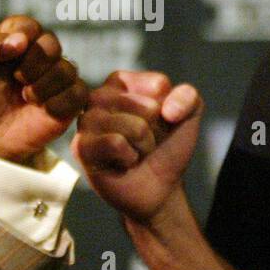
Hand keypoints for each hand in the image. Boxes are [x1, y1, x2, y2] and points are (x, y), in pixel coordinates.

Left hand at [0, 16, 87, 163]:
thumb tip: (21, 40)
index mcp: (17, 41)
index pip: (28, 27)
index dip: (21, 38)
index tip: (5, 56)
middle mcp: (41, 55)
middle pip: (51, 44)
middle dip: (34, 62)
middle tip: (18, 78)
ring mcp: (57, 77)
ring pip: (67, 69)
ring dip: (44, 85)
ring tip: (26, 98)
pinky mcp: (70, 100)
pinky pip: (78, 93)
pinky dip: (59, 102)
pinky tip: (43, 110)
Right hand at [72, 70, 202, 223]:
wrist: (159, 188)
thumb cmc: (167, 146)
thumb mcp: (188, 114)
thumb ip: (188, 96)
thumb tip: (169, 110)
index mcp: (120, 81)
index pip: (158, 85)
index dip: (169, 109)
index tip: (158, 123)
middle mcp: (99, 96)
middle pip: (148, 107)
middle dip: (156, 131)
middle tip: (145, 142)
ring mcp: (87, 121)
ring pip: (135, 127)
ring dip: (144, 146)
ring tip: (134, 153)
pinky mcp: (81, 146)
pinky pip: (116, 143)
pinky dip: (129, 157)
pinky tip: (122, 163)